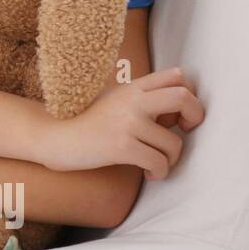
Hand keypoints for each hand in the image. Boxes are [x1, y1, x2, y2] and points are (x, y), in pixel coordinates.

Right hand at [38, 66, 203, 179]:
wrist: (53, 137)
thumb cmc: (84, 121)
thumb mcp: (113, 100)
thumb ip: (142, 99)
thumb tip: (176, 114)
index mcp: (132, 87)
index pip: (177, 76)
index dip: (189, 95)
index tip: (178, 114)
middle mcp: (132, 101)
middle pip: (183, 98)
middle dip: (195, 117)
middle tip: (183, 131)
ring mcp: (126, 123)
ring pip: (174, 143)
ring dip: (170, 158)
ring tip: (156, 163)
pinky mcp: (120, 146)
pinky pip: (158, 162)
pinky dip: (159, 172)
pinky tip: (148, 173)